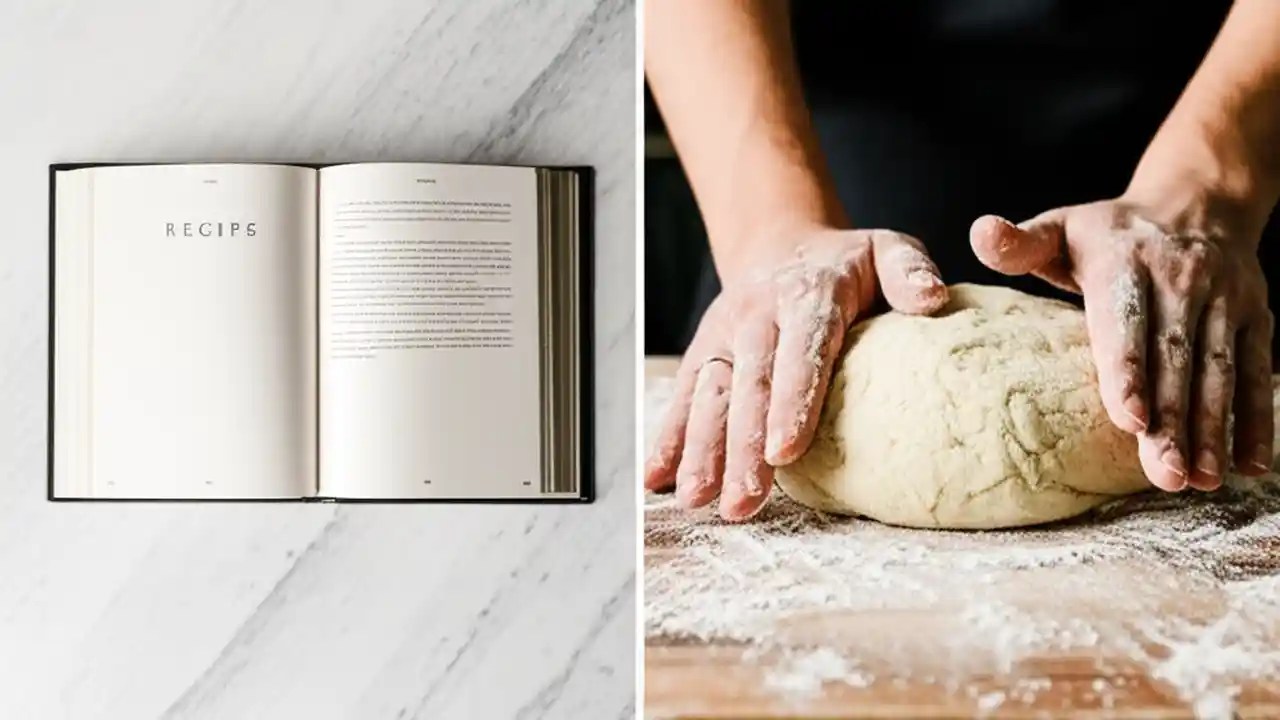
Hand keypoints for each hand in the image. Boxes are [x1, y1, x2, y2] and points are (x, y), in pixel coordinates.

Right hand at [645, 226, 948, 519]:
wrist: (782, 244)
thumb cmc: (847, 264)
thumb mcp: (886, 250)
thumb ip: (908, 271)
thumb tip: (933, 299)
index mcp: (807, 294)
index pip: (800, 351)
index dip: (792, 402)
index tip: (787, 451)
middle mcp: (756, 315)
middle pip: (749, 387)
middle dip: (741, 447)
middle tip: (742, 502)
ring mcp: (723, 337)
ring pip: (709, 397)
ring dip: (701, 451)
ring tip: (696, 500)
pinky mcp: (703, 354)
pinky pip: (683, 397)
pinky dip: (668, 438)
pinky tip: (657, 479)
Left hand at [970, 195, 1273, 491]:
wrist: (1199, 200)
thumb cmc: (1109, 232)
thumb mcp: (1061, 227)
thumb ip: (1020, 242)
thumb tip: (982, 235)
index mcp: (1125, 262)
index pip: (1126, 320)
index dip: (1129, 370)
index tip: (1129, 419)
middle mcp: (1181, 279)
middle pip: (1175, 357)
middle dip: (1172, 420)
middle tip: (1164, 474)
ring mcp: (1225, 300)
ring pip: (1220, 369)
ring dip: (1213, 427)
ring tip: (1200, 480)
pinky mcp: (1257, 317)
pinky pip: (1259, 370)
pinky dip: (1257, 418)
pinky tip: (1249, 464)